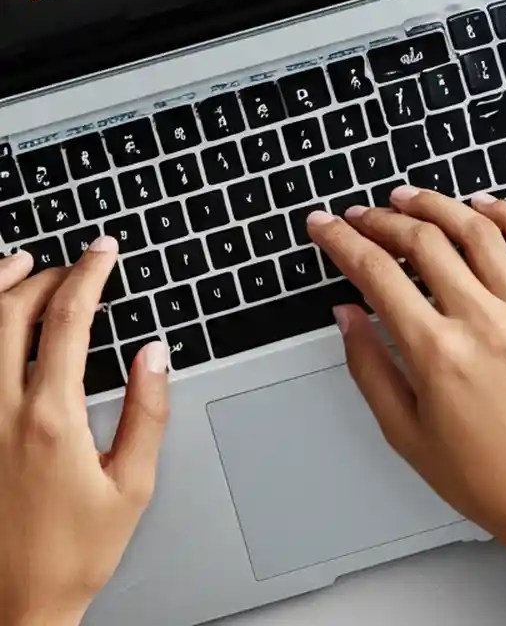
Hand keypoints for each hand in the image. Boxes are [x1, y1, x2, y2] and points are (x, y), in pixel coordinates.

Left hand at [0, 239, 169, 625]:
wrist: (15, 601)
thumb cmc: (73, 553)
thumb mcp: (132, 486)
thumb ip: (147, 412)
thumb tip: (154, 355)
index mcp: (50, 419)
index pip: (69, 319)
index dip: (89, 274)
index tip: (104, 251)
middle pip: (12, 312)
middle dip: (46, 274)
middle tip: (72, 263)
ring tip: (20, 266)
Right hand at [309, 187, 505, 624]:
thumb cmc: (489, 478)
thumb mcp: (406, 434)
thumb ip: (370, 368)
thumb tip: (346, 316)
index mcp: (437, 354)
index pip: (376, 274)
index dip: (342, 241)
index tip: (325, 227)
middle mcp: (482, 323)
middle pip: (423, 242)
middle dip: (382, 219)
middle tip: (361, 215)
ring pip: (478, 232)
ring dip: (438, 205)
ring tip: (411, 198)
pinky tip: (487, 206)